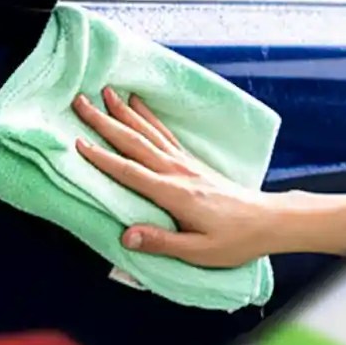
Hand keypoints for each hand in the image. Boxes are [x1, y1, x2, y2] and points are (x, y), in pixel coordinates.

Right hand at [72, 87, 282, 267]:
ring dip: (124, 112)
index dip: (102, 158)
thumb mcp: (198, 251)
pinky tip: (138, 105)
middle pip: (134, 142)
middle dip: (105, 122)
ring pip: (148, 132)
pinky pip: (164, 134)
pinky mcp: (191, 161)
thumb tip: (127, 236)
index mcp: (174, 193)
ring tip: (105, 93)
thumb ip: (161, 242)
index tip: (78, 143)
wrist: (267, 221)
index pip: (130, 172)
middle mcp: (177, 171)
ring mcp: (185, 163)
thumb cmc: (234, 239)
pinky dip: (148, 117)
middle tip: (81, 103)